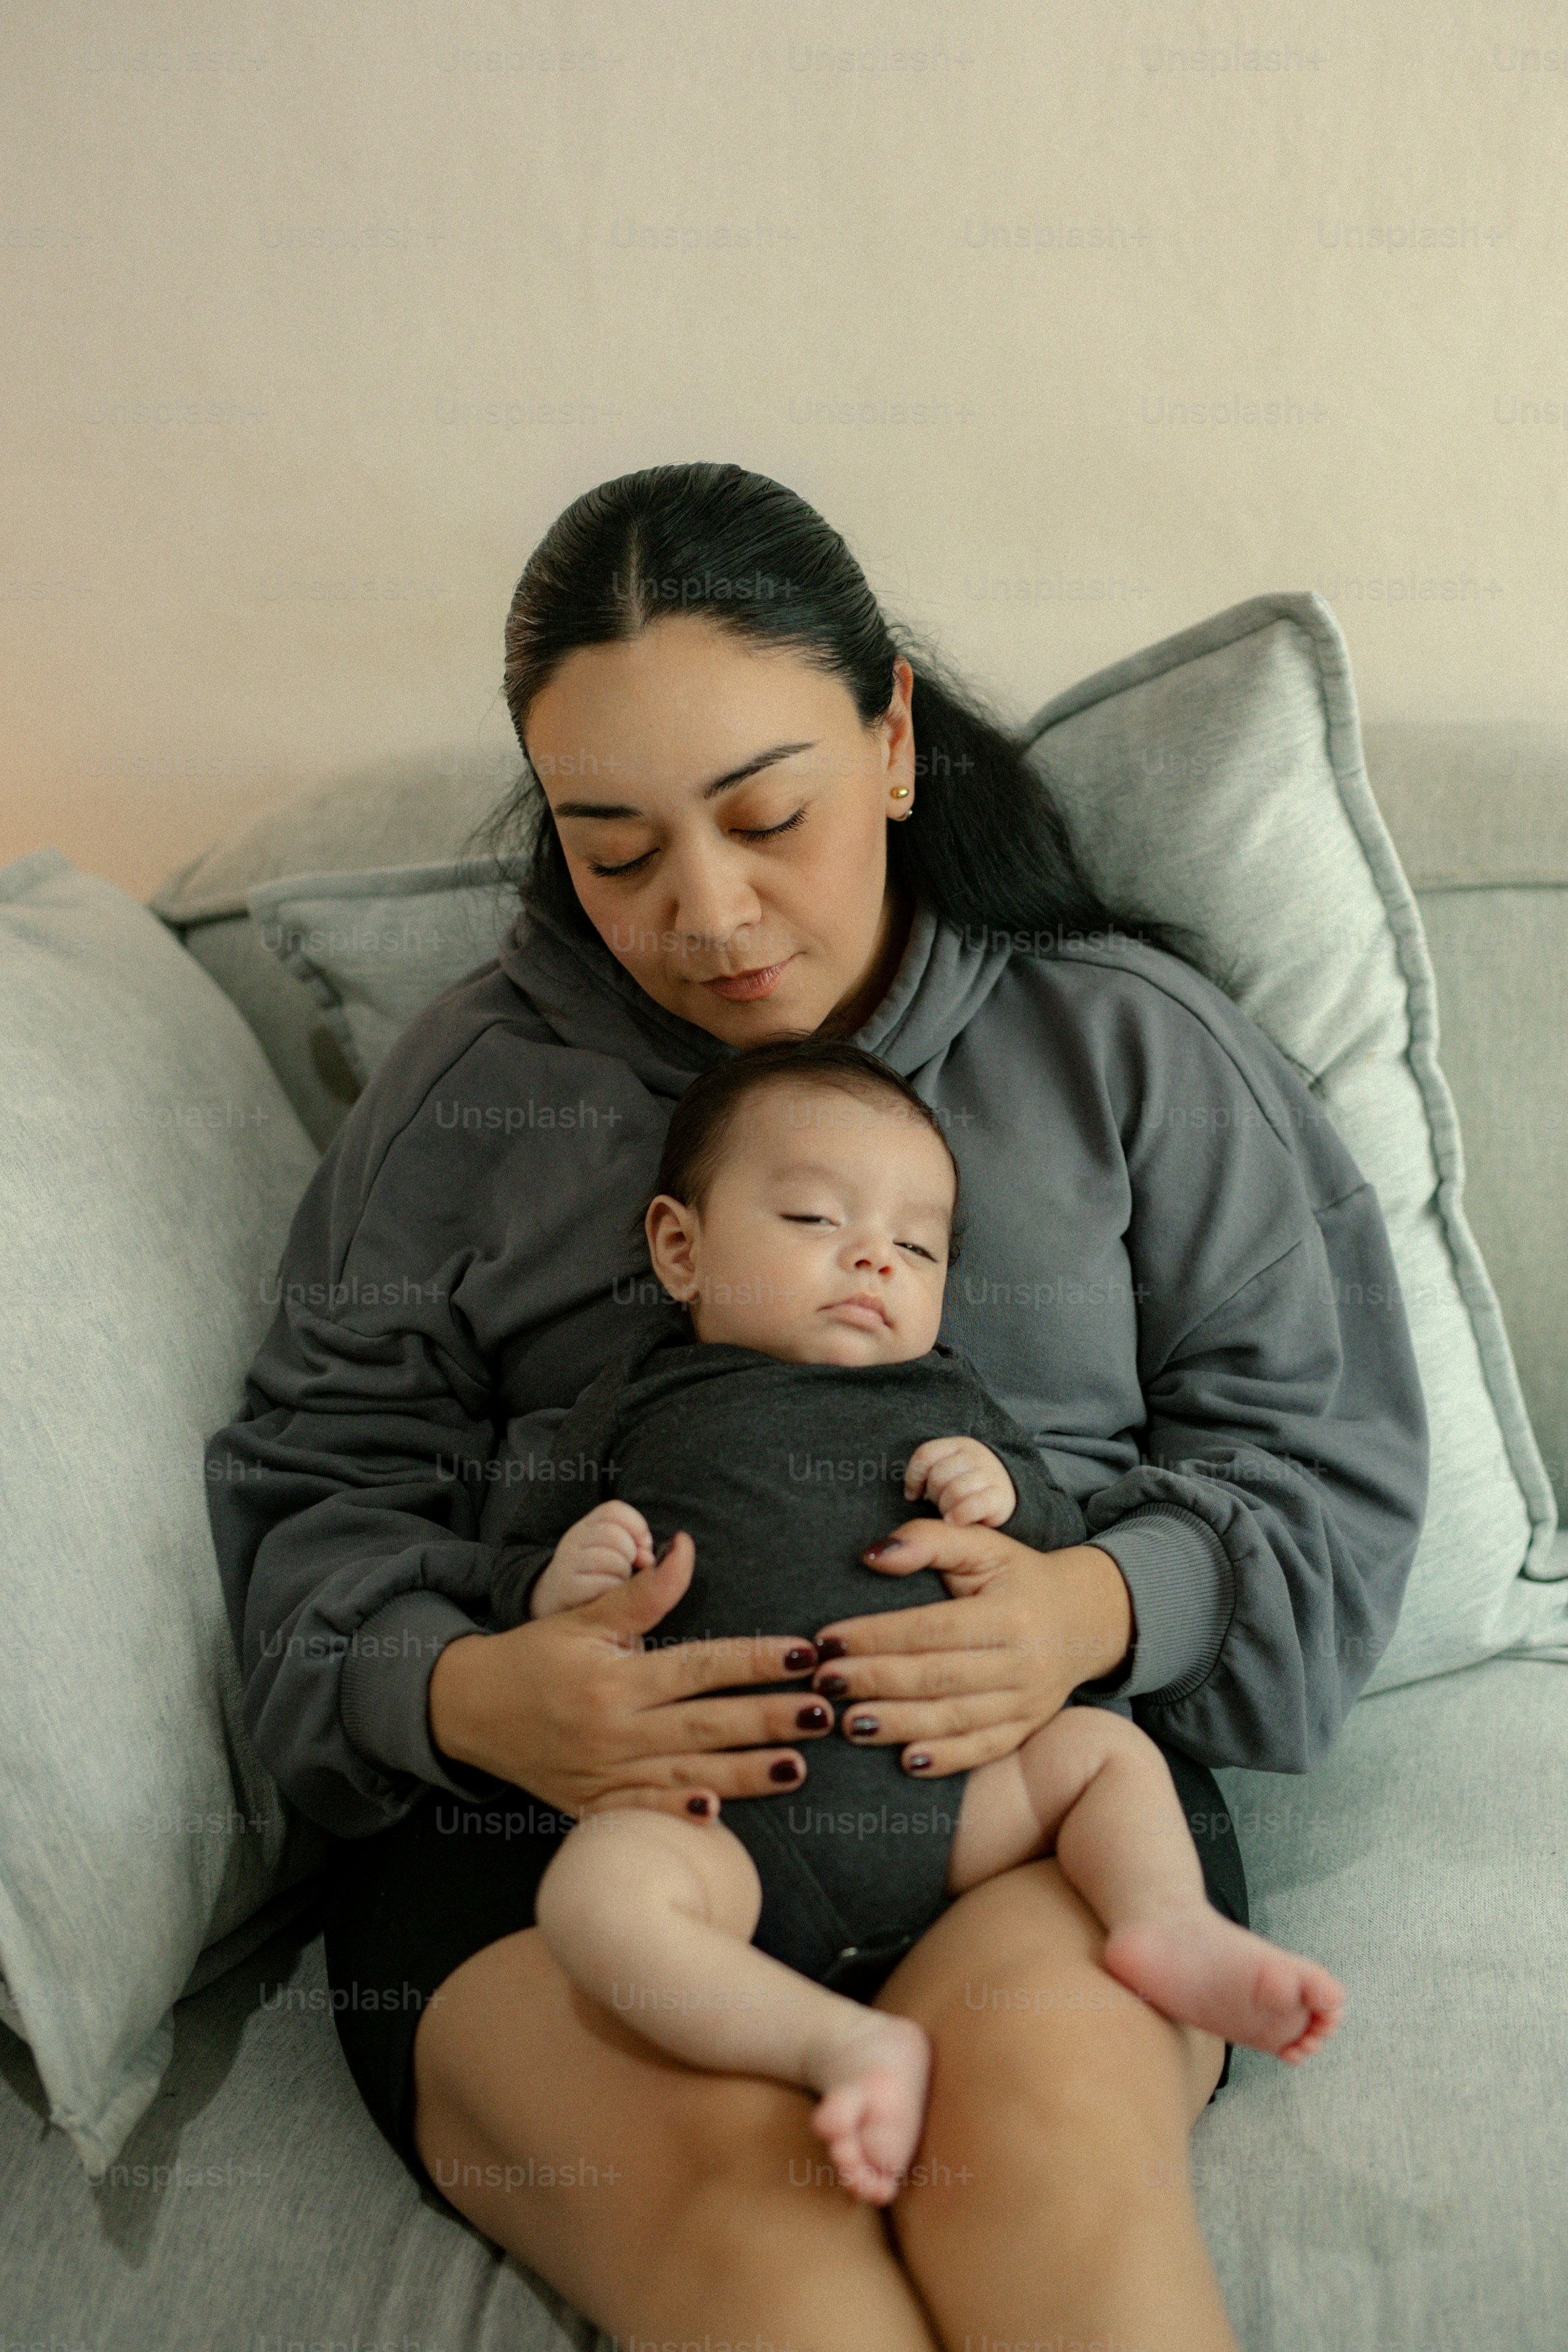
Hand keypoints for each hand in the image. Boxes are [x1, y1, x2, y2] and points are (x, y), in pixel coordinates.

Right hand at [427, 1531, 834, 1822]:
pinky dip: (680, 1815)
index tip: (804, 1653)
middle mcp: (614, 1729)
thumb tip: (686, 1547)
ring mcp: (605, 1774)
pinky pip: (644, 1813)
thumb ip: (640, 1593)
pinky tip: (720, 1815)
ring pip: (688, 1775)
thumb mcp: (581, 1616)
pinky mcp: (595, 1805)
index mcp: (615, 1678)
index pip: (700, 1666)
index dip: (755, 1660)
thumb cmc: (533, 1656)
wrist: (466, 1712)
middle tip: (823, 1713)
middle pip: (706, 1724)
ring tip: (799, 1767)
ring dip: (746, 1774)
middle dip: (768, 1720)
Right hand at [529, 1500, 655, 1618]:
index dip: (637, 1526)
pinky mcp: (566, 1587)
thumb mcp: (614, 1553)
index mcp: (588, 1525)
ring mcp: (567, 1562)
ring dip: (622, 1574)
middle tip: (627, 1569)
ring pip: (610, 1559)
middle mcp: (574, 1538)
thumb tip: (648, 1558)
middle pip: (614, 1535)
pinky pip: (602, 1584)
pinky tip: (606, 1596)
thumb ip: (636, 1548)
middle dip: (630, 1554)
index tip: (643, 1546)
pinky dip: (612, 1590)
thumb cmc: (595, 1576)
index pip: (614, 1510)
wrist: (554, 1601)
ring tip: (615, 1583)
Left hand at [808, 1522, 1133, 1779]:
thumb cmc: (1018, 1577)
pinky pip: (984, 1749)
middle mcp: (1022, 1660)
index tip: (828, 1641)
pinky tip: (906, 1762)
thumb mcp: (983, 1546)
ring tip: (848, 1724)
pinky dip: (947, 1759)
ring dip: (899, 1724)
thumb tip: (871, 1556)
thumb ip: (927, 1541)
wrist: (1085, 1617)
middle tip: (825, 1683)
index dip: (877, 1636)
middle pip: (938, 1677)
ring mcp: (1028, 1701)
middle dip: (876, 1681)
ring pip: (957, 1719)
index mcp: (1009, 1612)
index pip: (931, 1628)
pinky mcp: (1028, 1728)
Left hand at [903, 1434, 1015, 1527]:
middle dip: (933, 1495)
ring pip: (953, 1492)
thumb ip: (929, 1473)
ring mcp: (990, 1475)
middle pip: (938, 1476)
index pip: (925, 1454)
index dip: (914, 1477)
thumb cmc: (968, 1486)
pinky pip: (970, 1507)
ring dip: (945, 1508)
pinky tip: (953, 1521)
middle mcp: (976, 1456)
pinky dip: (958, 1516)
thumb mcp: (949, 1471)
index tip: (913, 1495)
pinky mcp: (1000, 1498)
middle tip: (940, 1504)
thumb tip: (910, 1494)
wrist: (1007, 1493)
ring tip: (949, 1513)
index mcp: (959, 1445)